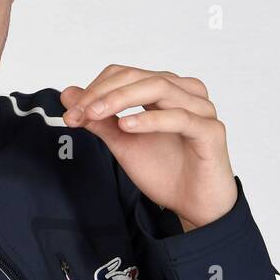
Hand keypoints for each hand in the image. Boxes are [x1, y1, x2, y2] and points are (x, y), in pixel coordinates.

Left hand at [59, 65, 237, 229]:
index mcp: (165, 90)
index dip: (95, 89)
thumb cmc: (165, 171)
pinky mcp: (210, 131)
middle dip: (103, 93)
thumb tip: (69, 94)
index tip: (72, 112)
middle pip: (138, 77)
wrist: (193, 205)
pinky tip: (127, 126)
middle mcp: (185, 93)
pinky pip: (179, 118)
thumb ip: (99, 119)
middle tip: (78, 112)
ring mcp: (201, 109)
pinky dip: (150, 119)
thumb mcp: (123, 143)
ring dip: (121, 99)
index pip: (125, 74)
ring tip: (95, 114)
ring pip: (158, 88)